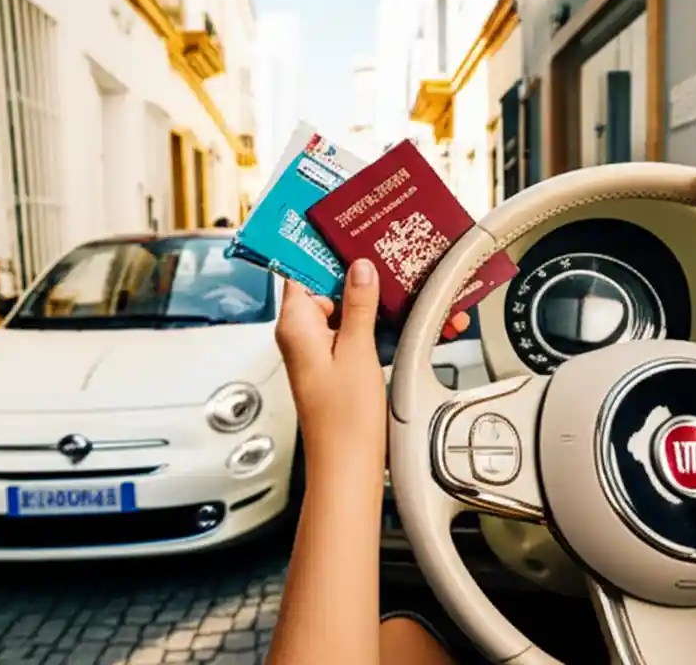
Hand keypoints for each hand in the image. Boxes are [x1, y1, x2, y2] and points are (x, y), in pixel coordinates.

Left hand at [275, 260, 387, 464]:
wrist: (348, 466)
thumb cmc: (343, 422)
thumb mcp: (357, 352)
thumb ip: (358, 305)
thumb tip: (359, 269)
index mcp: (295, 327)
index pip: (299, 271)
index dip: (319, 249)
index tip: (342, 229)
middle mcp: (300, 336)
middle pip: (325, 286)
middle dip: (356, 274)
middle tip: (385, 257)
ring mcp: (317, 351)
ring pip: (342, 309)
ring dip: (370, 301)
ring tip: (400, 289)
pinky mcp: (334, 365)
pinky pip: (350, 331)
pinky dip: (373, 324)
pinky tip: (397, 321)